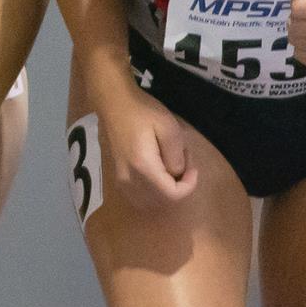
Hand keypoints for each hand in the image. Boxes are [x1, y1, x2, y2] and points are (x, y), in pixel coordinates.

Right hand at [93, 78, 197, 207]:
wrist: (114, 103)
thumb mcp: (169, 127)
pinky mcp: (118, 177)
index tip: (192, 165)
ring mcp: (121, 180)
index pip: (173, 195)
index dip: (189, 185)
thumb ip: (176, 156)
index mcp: (143, 168)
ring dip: (165, 191)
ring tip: (169, 166)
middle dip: (178, 186)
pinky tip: (156, 173)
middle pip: (162, 201)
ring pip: (149, 203)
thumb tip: (177, 174)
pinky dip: (152, 193)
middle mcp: (129, 180)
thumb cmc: (142, 112)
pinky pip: (138, 197)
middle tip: (181, 162)